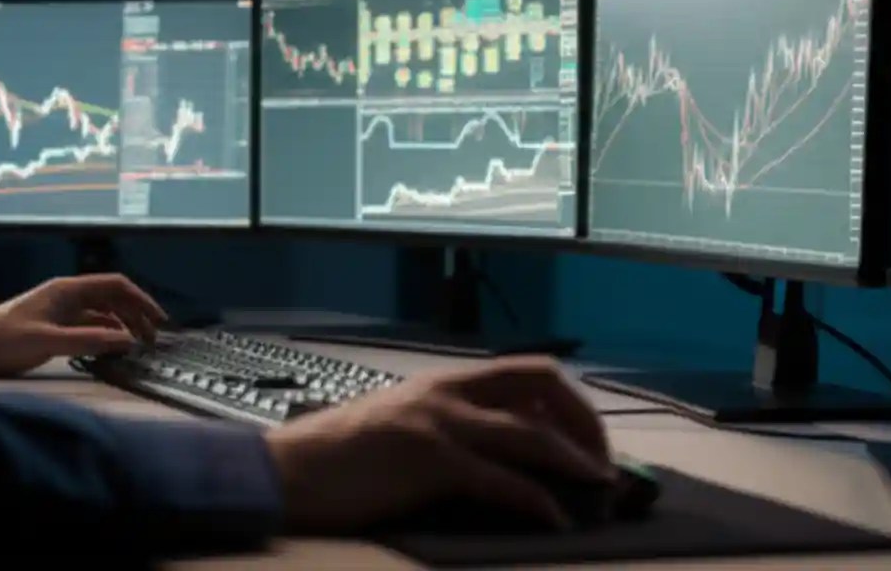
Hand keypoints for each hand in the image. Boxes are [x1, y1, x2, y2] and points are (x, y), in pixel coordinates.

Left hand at [0, 273, 167, 377]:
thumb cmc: (1, 340)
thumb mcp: (46, 341)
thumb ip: (88, 340)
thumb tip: (128, 341)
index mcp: (66, 290)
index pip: (115, 286)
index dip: (141, 300)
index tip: (159, 320)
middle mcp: (67, 296)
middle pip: (113, 299)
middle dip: (136, 315)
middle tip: (152, 340)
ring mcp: (60, 312)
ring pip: (102, 314)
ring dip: (122, 327)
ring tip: (136, 346)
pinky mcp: (54, 328)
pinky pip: (89, 327)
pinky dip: (104, 336)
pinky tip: (111, 351)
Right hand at [264, 355, 612, 532]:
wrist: (289, 471)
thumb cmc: (339, 457)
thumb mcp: (400, 424)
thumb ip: (446, 425)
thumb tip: (500, 450)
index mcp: (442, 382)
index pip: (523, 370)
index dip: (565, 399)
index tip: (584, 435)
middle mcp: (446, 392)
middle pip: (539, 384)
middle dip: (582, 419)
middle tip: (602, 459)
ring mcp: (439, 423)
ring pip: (529, 432)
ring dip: (574, 460)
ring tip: (600, 485)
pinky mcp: (429, 461)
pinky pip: (501, 480)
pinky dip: (536, 500)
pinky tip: (553, 519)